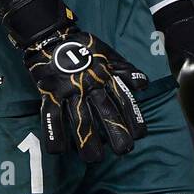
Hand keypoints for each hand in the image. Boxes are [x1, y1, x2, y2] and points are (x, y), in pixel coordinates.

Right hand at [0, 0, 148, 162]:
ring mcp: (69, 89)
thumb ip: (125, 70)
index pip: (123, 98)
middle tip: (123, 150)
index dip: (133, 116)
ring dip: (87, 139)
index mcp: (105, 75)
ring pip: (79, 117)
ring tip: (93, 159)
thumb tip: (143, 84)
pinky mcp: (50, 92)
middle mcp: (90, 84)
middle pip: (105, 111)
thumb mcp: (109, 54)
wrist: (52, 33)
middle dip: (116, 132)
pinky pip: (50, 115)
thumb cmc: (84, 46)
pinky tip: (58, 151)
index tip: (140, 135)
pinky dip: (53, 133)